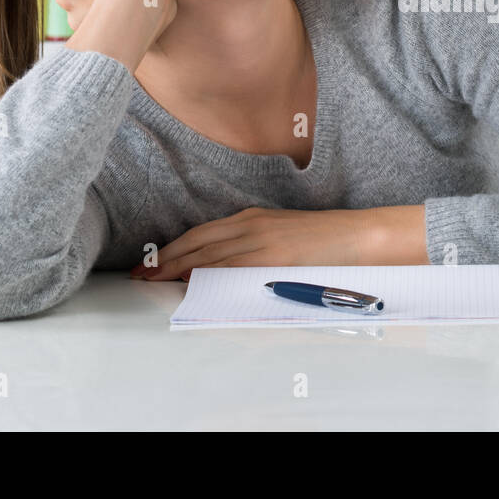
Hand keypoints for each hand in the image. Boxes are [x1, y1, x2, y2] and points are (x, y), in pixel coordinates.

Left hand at [129, 205, 427, 279]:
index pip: (202, 232)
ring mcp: (261, 238)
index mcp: (252, 217)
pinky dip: (206, 272)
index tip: (151, 262)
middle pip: (197, 241)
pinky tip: (189, 281)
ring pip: (207, 253)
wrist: (360, 235)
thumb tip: (224, 269)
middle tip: (139, 274)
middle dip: (164, 259)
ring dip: (176, 268)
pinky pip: (230, 265)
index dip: (173, 248)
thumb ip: (254, 247)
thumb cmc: (326, 240)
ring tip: (153, 281)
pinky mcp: (272, 254)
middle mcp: (251, 224)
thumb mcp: (283, 236)